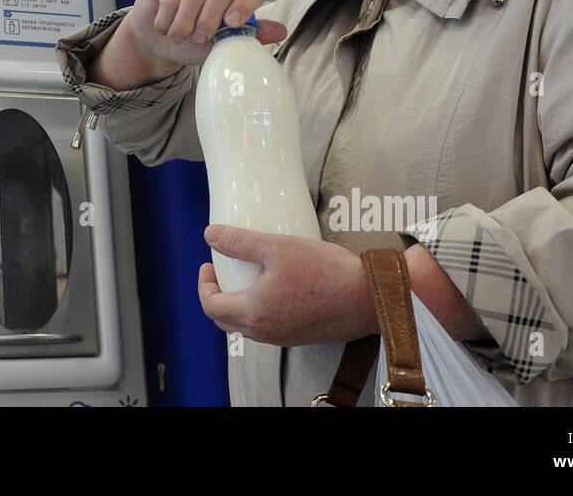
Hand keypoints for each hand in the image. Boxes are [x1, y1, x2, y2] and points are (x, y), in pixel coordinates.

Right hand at [96, 0, 285, 86]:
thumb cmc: (192, 43)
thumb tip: (280, 31)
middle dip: (210, 17)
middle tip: (200, 38)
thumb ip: (246, 38)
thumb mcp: (219, 47)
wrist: (158, 43)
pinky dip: (167, 16)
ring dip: (185, 20)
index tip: (232, 23)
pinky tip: (164, 27)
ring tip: (178, 37)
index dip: (246, 4)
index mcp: (234, 1)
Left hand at [197, 225, 376, 346]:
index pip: (211, 306)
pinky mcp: (300, 336)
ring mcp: (283, 337)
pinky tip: (272, 288)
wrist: (368, 298)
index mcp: (254, 313)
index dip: (204, 284)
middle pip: (224, 320)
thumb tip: (210, 234)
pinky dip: (258, 310)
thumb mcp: (277, 247)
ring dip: (237, 304)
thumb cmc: (325, 272)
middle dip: (216, 295)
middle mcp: (265, 332)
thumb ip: (240, 242)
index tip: (209, 264)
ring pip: (246, 326)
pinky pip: (268, 327)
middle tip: (222, 271)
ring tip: (245, 277)